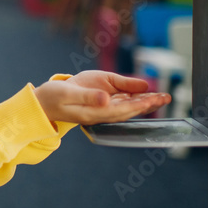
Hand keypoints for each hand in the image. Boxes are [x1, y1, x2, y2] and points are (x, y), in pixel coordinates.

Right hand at [34, 70, 170, 125]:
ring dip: (144, 102)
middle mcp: (100, 114)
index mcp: (93, 113)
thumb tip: (107, 99)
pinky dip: (133, 99)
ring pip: (126, 108)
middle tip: (166, 97)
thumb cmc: (52, 97)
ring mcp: (100, 110)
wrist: (41, 102)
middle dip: (148, 104)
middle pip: (128, 111)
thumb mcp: (67, 92)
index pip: (122, 110)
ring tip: (161, 97)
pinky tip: (142, 95)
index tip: (154, 98)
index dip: (139, 104)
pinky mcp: (98, 105)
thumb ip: (88, 96)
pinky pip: (119, 104)